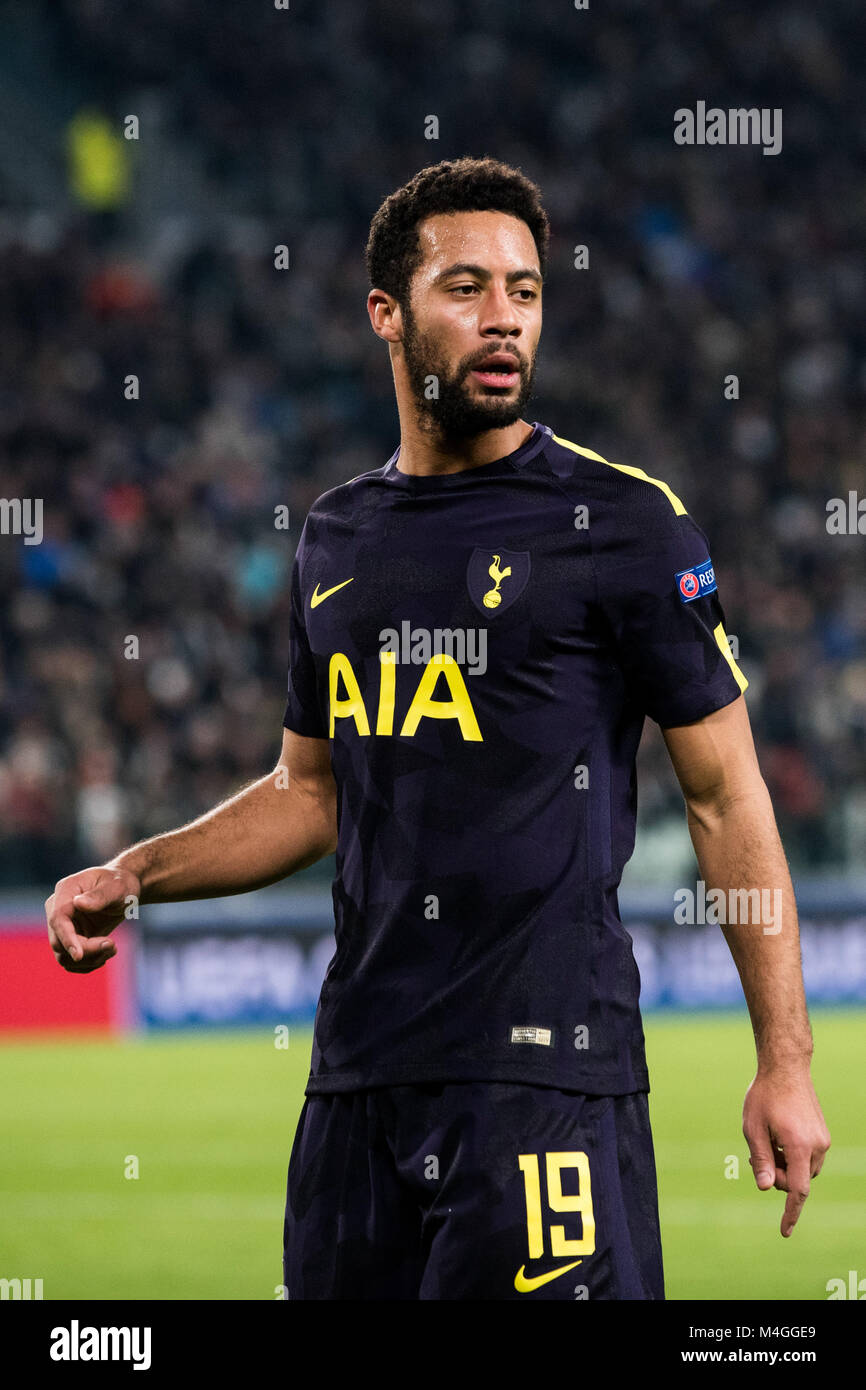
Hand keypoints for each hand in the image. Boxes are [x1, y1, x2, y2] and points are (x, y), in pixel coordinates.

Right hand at [45, 865, 141, 972]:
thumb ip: (99, 895)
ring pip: (63, 955)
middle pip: (59, 942)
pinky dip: (88, 963)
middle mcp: (57, 909)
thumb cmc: (121, 883)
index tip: (79, 956)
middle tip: (113, 946)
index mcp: (65, 891)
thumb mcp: (116, 886)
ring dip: (89, 960)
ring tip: (112, 948)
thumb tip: (78, 903)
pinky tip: (105, 953)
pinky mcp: (70, 938)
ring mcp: (62, 925)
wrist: (124, 889)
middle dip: (86, 951)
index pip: (58, 919)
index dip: (67, 939)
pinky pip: (71, 960)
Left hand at [742, 1067, 830, 1236]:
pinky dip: (792, 1158)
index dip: (790, 1213)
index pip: (798, 1190)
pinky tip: (778, 1137)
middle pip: (797, 1181)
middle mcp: (816, 1146)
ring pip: (803, 1171)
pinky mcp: (822, 1136)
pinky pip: (808, 1159)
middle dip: (776, 1177)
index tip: (784, 1232)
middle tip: (755, 1156)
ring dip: (784, 1166)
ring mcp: (822, 1141)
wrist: (786, 1069)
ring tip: (767, 1141)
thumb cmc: (765, 1096)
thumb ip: (760, 1160)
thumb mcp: (752, 1128)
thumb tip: (766, 1189)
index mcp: (798, 1145)